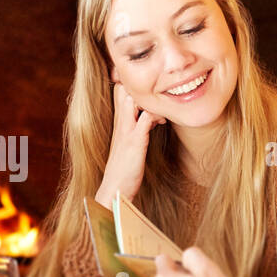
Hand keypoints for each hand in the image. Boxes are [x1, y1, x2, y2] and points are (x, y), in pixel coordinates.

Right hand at [95, 81, 164, 207]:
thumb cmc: (123, 168)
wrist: (115, 188)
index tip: (149, 100)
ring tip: (160, 115)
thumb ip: (134, 128)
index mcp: (118, 122)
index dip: (133, 88)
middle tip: (156, 104)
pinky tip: (161, 124)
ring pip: (133, 99)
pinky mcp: (135, 141)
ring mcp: (127, 131)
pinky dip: (156, 116)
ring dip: (149, 101)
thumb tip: (148, 117)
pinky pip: (146, 118)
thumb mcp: (127, 143)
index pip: (120, 91)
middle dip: (141, 90)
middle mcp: (120, 123)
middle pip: (124, 89)